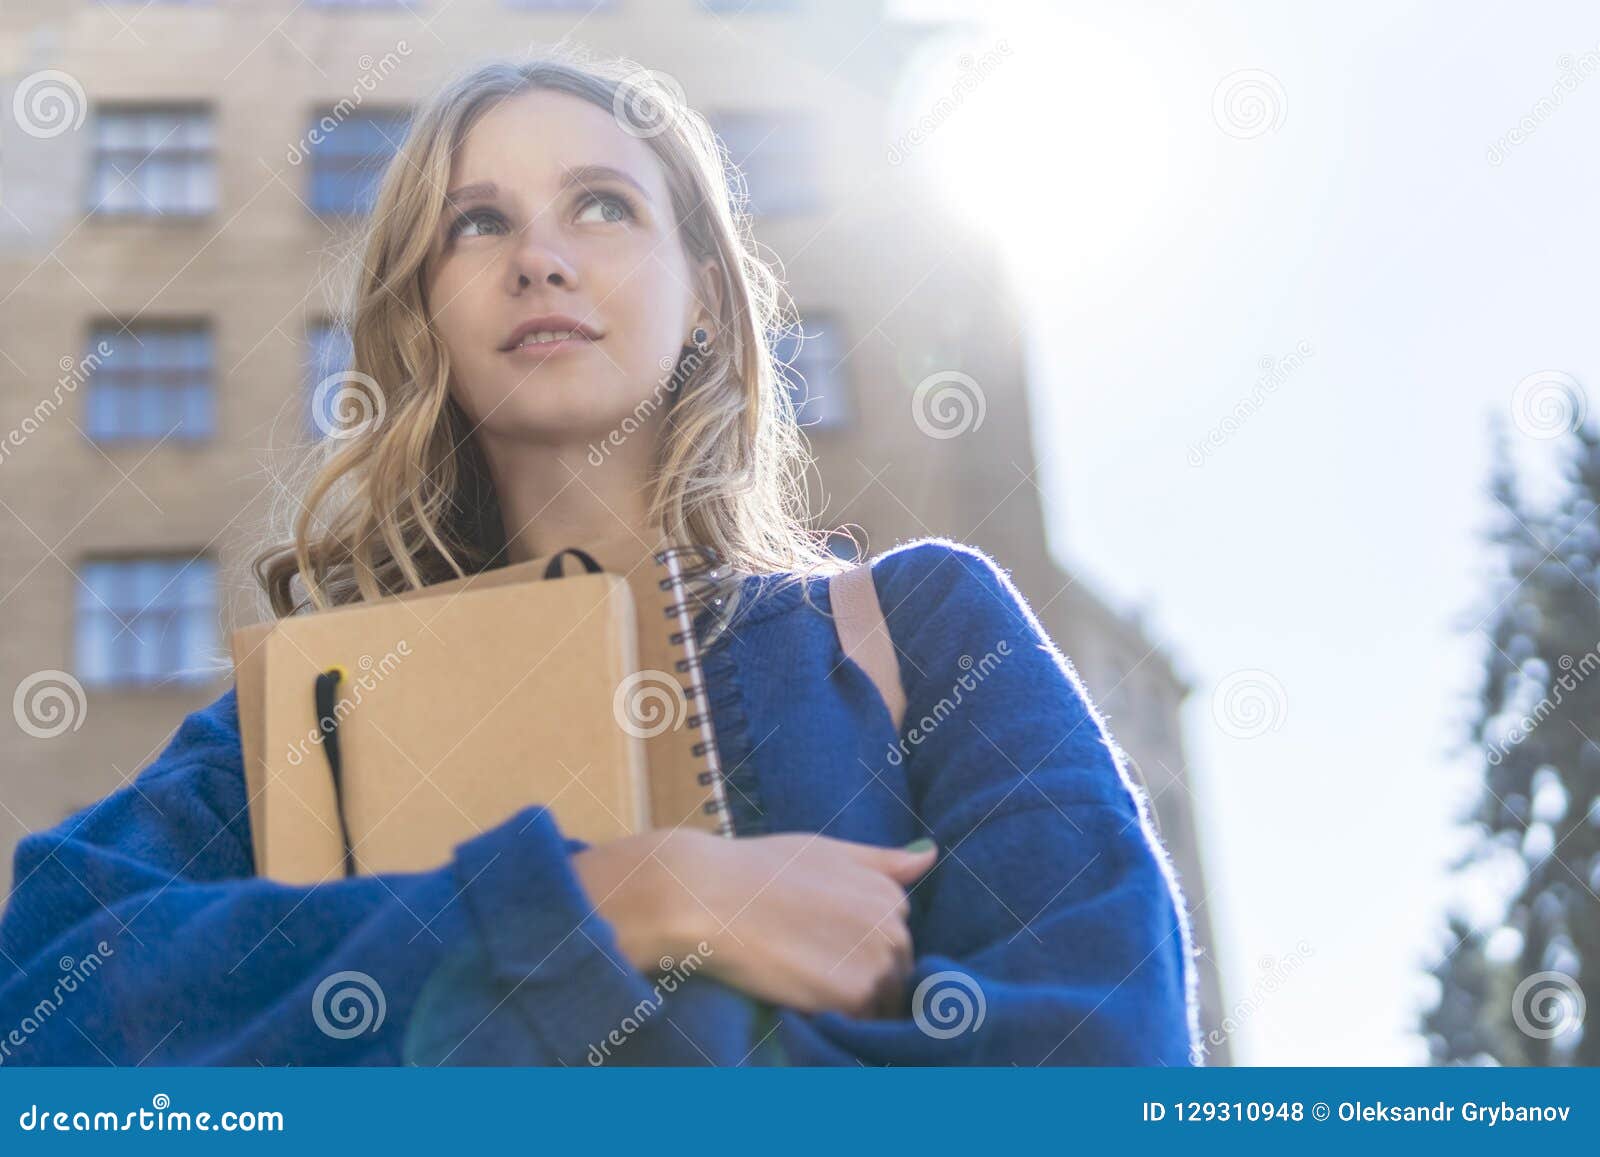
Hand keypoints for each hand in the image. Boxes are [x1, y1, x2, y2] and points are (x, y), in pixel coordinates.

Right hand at [575, 829, 937, 1018]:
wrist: (710, 897)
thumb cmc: (758, 869)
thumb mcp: (826, 852)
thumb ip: (882, 861)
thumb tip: (930, 855)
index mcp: (890, 892)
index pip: (893, 937)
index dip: (856, 946)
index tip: (822, 944)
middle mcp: (896, 927)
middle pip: (894, 973)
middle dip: (860, 978)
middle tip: (807, 968)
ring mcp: (878, 963)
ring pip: (881, 1004)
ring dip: (852, 1006)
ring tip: (803, 987)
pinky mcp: (855, 998)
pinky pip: (859, 1026)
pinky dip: (836, 1024)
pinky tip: (802, 1004)